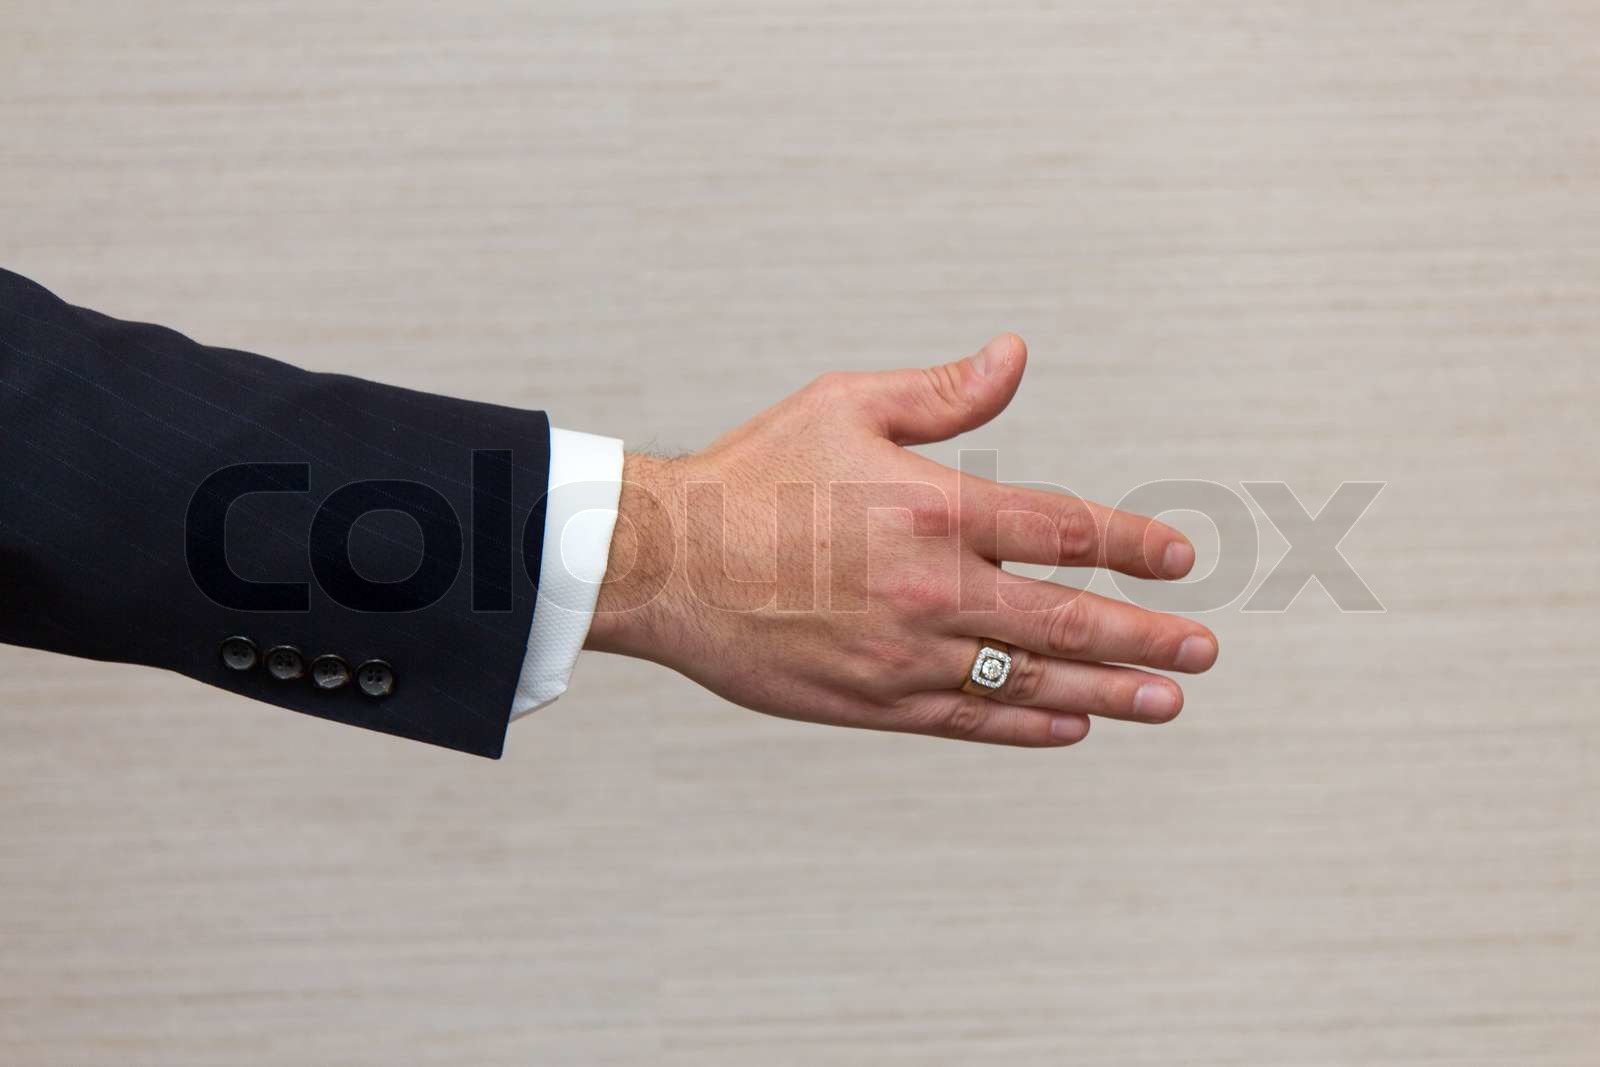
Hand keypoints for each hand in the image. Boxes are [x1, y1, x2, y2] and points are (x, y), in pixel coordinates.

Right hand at [584, 335, 1217, 746]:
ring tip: (1166, 702)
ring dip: (1107, 693)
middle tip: (1202, 653)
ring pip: (1029, 681)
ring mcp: (904, 655)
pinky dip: (1026, 724)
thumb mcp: (847, 406)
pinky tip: (1071, 726)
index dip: (1130, 545)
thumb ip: (944, 393)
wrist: (666, 563)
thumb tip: (1017, 354)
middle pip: (1066, 621)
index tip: (1176, 559)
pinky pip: (968, 719)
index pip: (1063, 531)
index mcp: (934, 510)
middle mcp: (932, 590)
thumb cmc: (752, 475)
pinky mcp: (871, 701)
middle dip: (1145, 637)